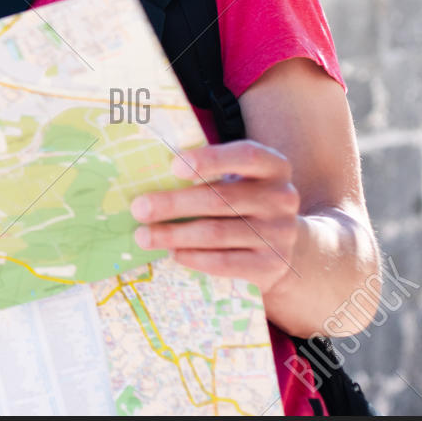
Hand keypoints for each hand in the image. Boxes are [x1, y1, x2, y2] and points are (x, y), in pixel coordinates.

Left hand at [129, 141, 300, 294]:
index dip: (211, 158)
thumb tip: (151, 176)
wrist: (282, 245)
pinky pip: (225, 262)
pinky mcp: (271, 265)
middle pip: (220, 198)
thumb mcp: (237, 179)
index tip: (173, 165)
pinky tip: (173, 253)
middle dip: (174, 203)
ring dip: (174, 234)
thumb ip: (207, 173)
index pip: (247, 156)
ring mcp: (280, 233)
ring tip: (144, 235)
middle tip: (139, 208)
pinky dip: (194, 257)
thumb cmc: (243, 201)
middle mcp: (282, 198)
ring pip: (217, 232)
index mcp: (274, 167)